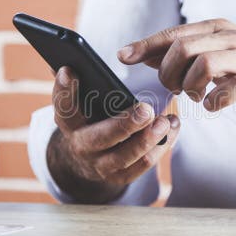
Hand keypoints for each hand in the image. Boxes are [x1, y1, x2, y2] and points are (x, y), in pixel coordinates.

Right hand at [48, 67, 179, 198]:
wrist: (86, 159)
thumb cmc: (90, 119)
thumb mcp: (80, 103)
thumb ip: (77, 84)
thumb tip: (68, 58)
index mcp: (69, 122)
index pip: (63, 106)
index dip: (64, 89)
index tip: (69, 70)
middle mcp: (81, 145)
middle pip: (102, 137)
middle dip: (126, 124)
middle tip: (146, 109)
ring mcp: (100, 165)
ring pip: (128, 155)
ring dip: (150, 137)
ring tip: (167, 120)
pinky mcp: (119, 177)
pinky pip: (144, 164)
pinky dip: (162, 146)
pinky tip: (172, 128)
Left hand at [117, 19, 235, 123]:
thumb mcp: (215, 54)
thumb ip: (182, 53)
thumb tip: (142, 53)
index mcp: (217, 28)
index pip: (174, 33)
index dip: (146, 45)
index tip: (124, 57)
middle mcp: (231, 37)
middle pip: (184, 47)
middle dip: (168, 72)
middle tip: (173, 88)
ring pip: (204, 64)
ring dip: (190, 85)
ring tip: (193, 95)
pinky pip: (230, 89)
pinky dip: (214, 100)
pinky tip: (211, 105)